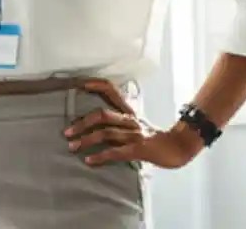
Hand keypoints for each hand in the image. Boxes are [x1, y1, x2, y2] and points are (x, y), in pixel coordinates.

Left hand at [65, 79, 203, 169]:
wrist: (179, 148)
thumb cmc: (156, 138)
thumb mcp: (138, 124)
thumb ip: (121, 122)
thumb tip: (99, 124)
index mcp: (130, 112)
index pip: (112, 91)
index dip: (97, 85)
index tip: (80, 85)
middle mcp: (131, 120)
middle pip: (102, 115)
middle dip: (82, 123)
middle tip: (67, 133)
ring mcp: (135, 134)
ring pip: (106, 133)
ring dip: (86, 140)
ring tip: (73, 147)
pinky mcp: (139, 149)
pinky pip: (116, 152)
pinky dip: (101, 157)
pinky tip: (89, 161)